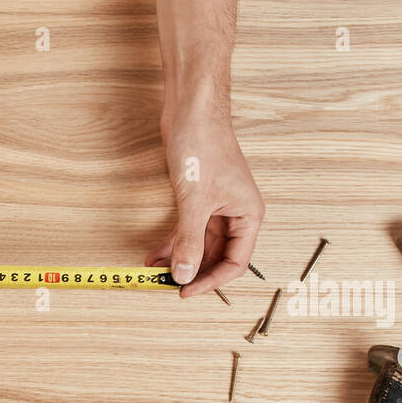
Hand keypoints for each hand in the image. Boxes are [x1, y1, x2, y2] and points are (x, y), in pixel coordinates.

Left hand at [147, 112, 263, 298]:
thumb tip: (184, 275)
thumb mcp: (195, 201)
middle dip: (191, 271)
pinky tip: (154, 255)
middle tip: (165, 285)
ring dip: (178, 259)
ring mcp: (216, 207)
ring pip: (199, 245)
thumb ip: (190, 241)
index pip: (235, 263)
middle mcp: (236, 214)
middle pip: (216, 256)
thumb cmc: (203, 145)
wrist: (191, 111)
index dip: (210, 281)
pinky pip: (187, 231)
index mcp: (248, 215)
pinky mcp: (198, 200)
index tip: (184, 291)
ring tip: (153, 273)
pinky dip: (172, 243)